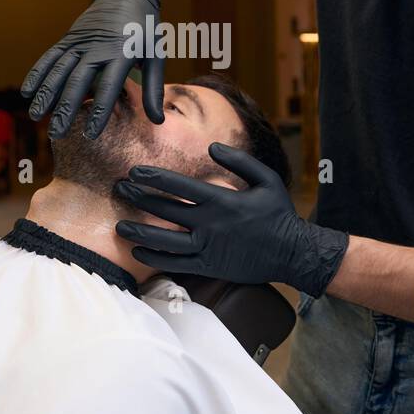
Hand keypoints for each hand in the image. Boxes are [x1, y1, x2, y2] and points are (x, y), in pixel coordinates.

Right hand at [21, 0, 164, 139]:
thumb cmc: (145, 28)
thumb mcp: (156, 55)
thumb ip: (153, 89)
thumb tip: (157, 122)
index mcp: (122, 53)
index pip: (108, 87)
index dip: (100, 111)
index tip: (91, 134)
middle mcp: (97, 47)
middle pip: (77, 81)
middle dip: (66, 108)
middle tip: (57, 134)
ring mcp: (80, 41)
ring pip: (59, 70)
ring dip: (46, 94)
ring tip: (36, 116)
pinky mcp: (69, 38)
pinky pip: (50, 57)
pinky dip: (38, 73)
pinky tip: (28, 92)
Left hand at [113, 142, 348, 296]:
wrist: (293, 253)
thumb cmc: (279, 213)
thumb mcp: (267, 179)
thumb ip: (239, 160)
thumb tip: (212, 147)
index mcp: (222, 200)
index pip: (179, 186)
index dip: (153, 178)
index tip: (134, 172)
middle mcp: (210, 224)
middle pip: (165, 211)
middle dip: (139, 199)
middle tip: (120, 191)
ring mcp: (207, 248)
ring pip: (165, 241)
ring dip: (139, 232)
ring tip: (120, 226)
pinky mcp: (208, 267)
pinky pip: (175, 264)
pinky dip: (155, 257)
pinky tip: (139, 250)